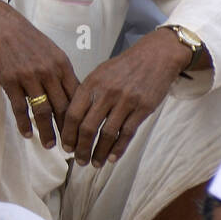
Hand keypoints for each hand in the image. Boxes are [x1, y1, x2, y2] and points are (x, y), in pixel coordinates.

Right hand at [0, 0, 79, 147]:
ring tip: (49, 146)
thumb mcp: (50, 52)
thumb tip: (72, 94)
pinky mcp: (10, 81)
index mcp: (62, 65)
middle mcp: (49, 72)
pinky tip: (27, 133)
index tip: (84, 132)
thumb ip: (61, 72)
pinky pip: (20, 107)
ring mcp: (29, 77)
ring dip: (47, 131)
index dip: (82, 117)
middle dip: (68, 130)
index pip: (77, 97)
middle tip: (72, 147)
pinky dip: (24, 122)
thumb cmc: (26, 40)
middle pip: (63, 108)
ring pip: (43, 111)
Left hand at [59, 29, 189, 166]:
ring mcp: (125, 101)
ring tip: (94, 163)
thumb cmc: (124, 66)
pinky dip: (118, 148)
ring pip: (107, 134)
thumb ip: (86, 93)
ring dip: (99, 152)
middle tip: (78, 160)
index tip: (65, 147)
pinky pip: (127, 133)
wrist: (155, 56)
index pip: (73, 114)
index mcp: (91, 84)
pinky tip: (112, 158)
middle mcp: (106, 93)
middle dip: (81, 148)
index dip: (67, 133)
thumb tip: (72, 118)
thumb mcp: (99, 73)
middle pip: (87, 127)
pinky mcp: (143, 108)